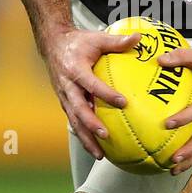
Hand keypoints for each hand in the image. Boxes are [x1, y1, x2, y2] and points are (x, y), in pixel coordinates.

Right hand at [43, 28, 139, 159]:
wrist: (52, 45)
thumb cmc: (78, 42)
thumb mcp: (97, 38)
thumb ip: (117, 41)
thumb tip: (138, 38)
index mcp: (75, 70)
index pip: (91, 84)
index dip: (106, 94)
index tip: (123, 102)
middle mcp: (67, 86)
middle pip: (78, 109)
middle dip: (91, 124)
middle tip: (106, 136)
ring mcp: (64, 97)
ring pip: (74, 121)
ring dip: (86, 138)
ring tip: (100, 154)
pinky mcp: (65, 103)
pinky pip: (74, 122)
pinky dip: (84, 136)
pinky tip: (97, 149)